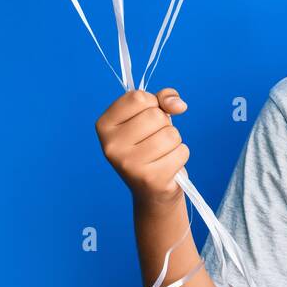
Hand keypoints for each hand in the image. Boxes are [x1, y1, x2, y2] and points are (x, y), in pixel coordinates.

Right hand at [95, 87, 189, 206]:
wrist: (151, 189)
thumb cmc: (150, 143)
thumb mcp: (151, 113)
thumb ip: (163, 98)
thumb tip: (179, 105)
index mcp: (104, 125)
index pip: (137, 97)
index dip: (152, 104)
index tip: (146, 117)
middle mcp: (111, 146)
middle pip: (155, 115)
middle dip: (164, 124)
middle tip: (154, 140)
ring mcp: (128, 164)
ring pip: (171, 134)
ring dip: (174, 141)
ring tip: (161, 153)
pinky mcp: (150, 178)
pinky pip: (182, 151)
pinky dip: (181, 155)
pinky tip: (167, 165)